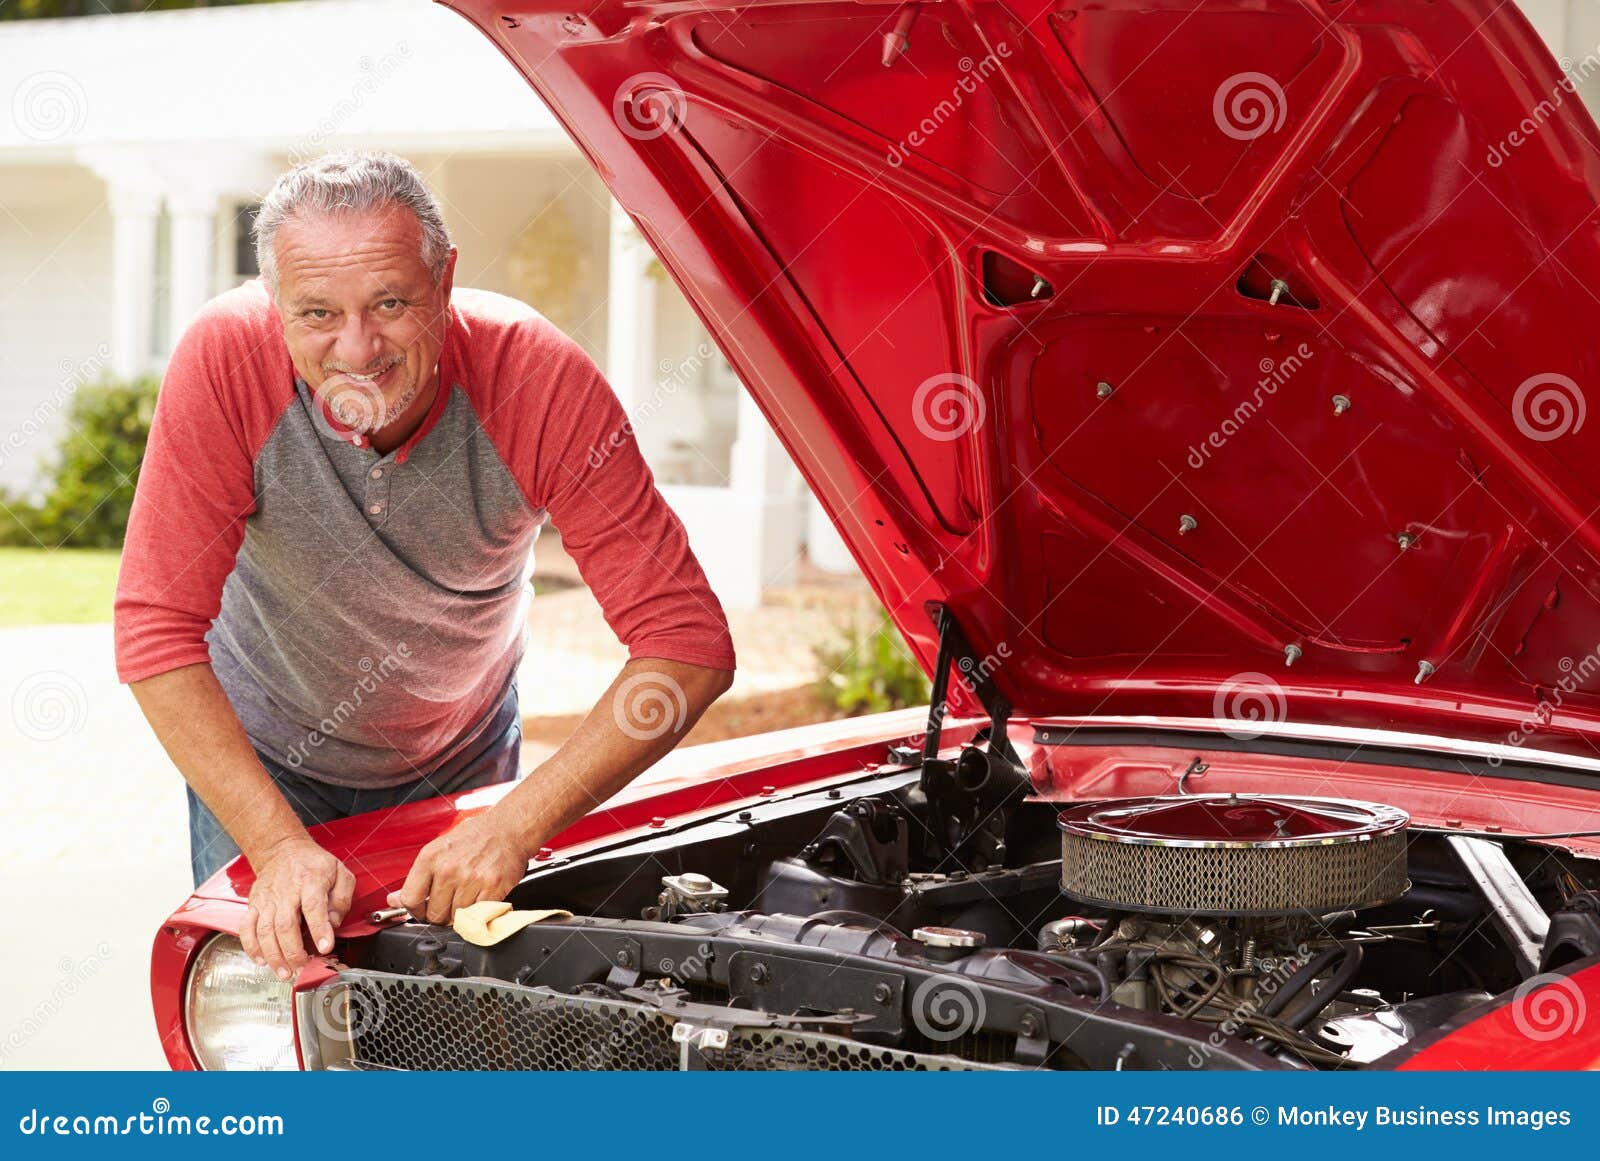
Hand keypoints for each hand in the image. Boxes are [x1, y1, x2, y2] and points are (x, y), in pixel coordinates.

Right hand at [241, 835, 355, 979]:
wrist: (282, 850)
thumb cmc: (313, 864)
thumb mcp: (339, 872)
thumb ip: (342, 898)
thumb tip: (334, 923)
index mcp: (311, 880)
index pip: (314, 907)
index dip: (320, 929)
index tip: (326, 947)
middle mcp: (286, 891)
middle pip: (285, 924)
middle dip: (293, 951)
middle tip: (302, 968)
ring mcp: (267, 899)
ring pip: (265, 930)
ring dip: (274, 955)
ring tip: (285, 972)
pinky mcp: (253, 905)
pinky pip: (247, 928)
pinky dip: (251, 947)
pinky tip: (261, 961)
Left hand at [388, 811, 528, 924]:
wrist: (508, 828)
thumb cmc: (473, 837)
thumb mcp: (438, 850)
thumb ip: (417, 878)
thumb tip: (395, 900)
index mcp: (430, 858)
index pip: (410, 899)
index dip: (415, 911)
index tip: (422, 911)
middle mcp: (448, 869)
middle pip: (434, 913)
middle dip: (440, 914)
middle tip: (448, 905)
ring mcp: (471, 879)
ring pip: (456, 917)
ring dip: (460, 914)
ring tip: (466, 899)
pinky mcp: (493, 887)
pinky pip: (477, 915)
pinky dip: (478, 913)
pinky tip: (479, 900)